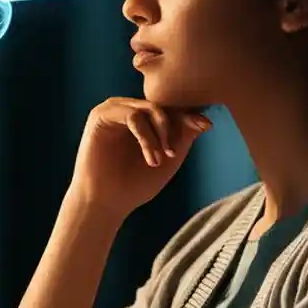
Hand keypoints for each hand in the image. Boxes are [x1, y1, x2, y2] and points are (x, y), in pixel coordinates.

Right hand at [67, 98, 212, 218]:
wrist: (105, 203)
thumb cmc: (135, 185)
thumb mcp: (169, 159)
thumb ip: (184, 137)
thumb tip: (206, 120)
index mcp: (143, 118)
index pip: (171, 107)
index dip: (189, 116)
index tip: (206, 126)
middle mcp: (128, 109)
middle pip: (162, 104)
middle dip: (174, 126)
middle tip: (174, 153)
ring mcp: (114, 110)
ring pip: (149, 108)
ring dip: (160, 133)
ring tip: (161, 160)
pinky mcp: (101, 116)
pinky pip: (133, 116)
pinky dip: (146, 137)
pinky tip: (151, 158)